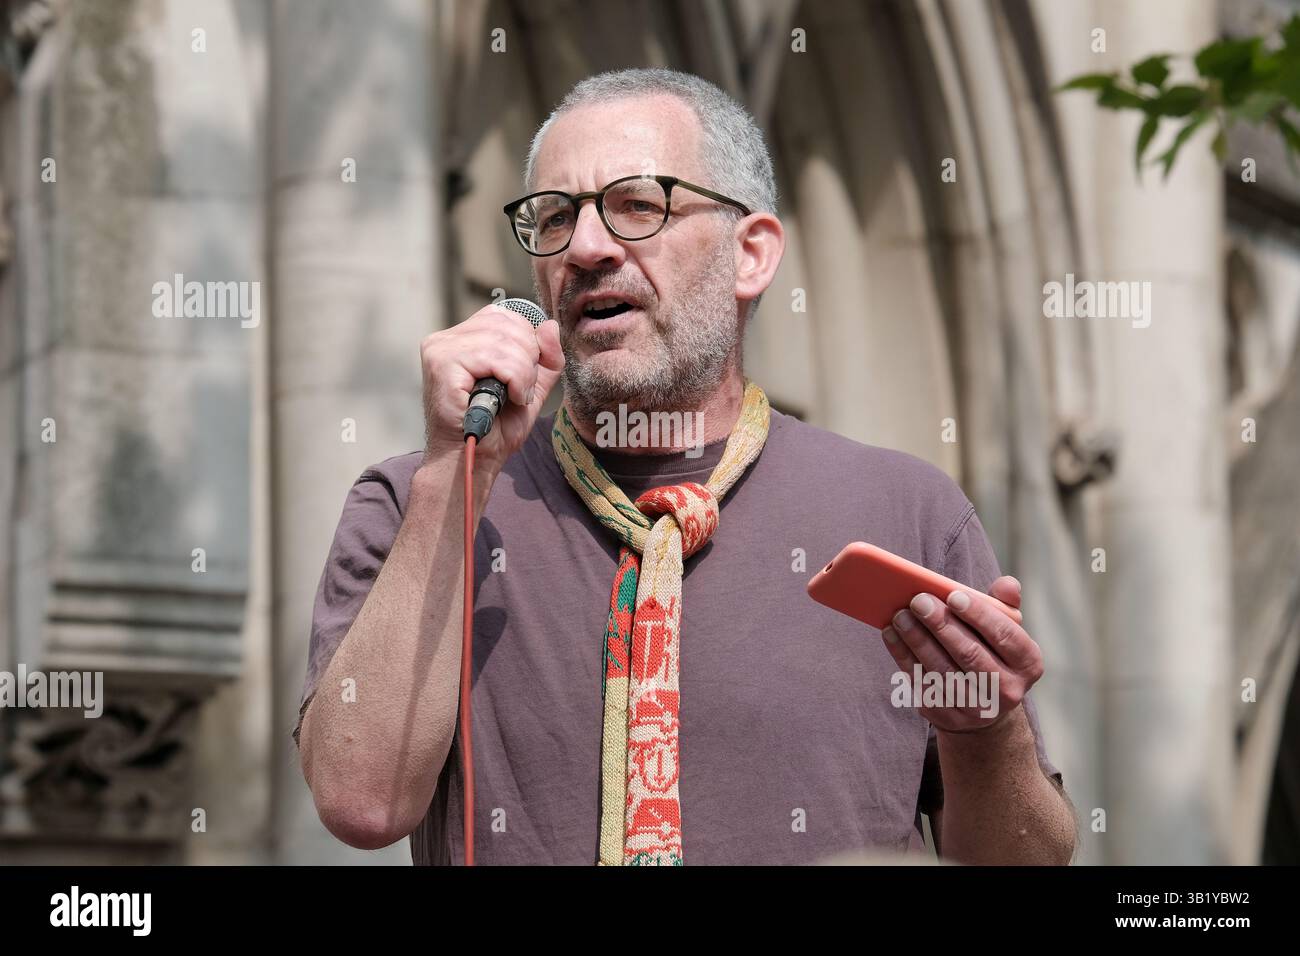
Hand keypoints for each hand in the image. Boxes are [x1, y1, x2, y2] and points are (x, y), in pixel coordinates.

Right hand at [419, 304, 564, 472]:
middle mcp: (446, 338)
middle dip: (528, 360)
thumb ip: (545, 358)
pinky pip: (494, 358)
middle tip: (522, 391)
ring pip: (504, 341)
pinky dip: (514, 380)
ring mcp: (441, 349)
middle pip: (508, 325)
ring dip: (523, 374)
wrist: (473, 460)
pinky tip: (508, 399)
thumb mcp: (531, 387)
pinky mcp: (442, 365)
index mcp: (463, 338)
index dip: (528, 343)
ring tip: (515, 397)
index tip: (526, 377)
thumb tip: (550, 325)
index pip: (505, 316)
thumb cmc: (496, 428)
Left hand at [880, 575, 1043, 733]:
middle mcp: (1007, 690)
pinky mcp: (947, 716)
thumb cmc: (991, 651)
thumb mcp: (1006, 629)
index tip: (953, 595)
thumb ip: (1005, 605)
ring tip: (900, 615)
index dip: (979, 615)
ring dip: (917, 640)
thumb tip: (1006, 584)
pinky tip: (891, 634)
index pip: (1004, 635)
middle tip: (918, 600)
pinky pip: (921, 683)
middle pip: (970, 654)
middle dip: (941, 624)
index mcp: (1028, 663)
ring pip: (942, 670)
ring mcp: (977, 708)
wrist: (983, 704)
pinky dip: (903, 656)